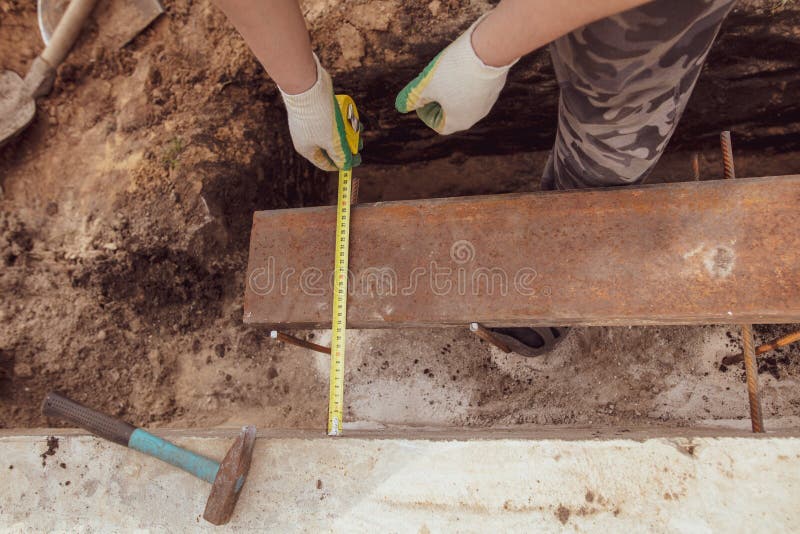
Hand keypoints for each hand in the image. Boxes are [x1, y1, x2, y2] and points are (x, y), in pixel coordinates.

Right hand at [281, 54, 360, 170]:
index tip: (354, 161)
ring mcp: (310, 122)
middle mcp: (307, 136)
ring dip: (347, 131)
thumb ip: (341, 155)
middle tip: (359, 143)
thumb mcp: (333, 141)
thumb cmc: (318, 117)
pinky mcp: (314, 109)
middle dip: (346, 145)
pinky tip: (351, 115)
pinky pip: (331, 117)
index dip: (341, 164)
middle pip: (330, 146)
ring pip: (332, 131)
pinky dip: (342, 118)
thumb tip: (346, 166)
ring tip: (359, 127)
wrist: (307, 86)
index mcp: (307, 148)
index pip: (325, 163)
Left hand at [395, 15, 516, 134]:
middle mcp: (475, 116)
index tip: (422, 96)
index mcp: (458, 122)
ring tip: (445, 72)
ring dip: (452, 90)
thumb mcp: (427, 84)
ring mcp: (488, 102)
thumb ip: (412, 97)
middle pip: (452, 113)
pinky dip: (466, 81)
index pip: (439, 125)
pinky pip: (476, 89)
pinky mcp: (495, 86)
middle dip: (438, 100)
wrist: (489, 50)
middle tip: (431, 83)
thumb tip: (400, 106)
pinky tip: (461, 66)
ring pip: (465, 100)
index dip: (426, 113)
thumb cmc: (454, 71)